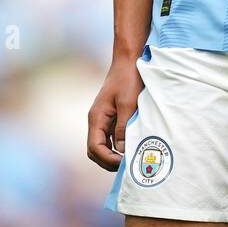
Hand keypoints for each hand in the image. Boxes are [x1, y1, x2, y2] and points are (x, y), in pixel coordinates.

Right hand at [87, 54, 144, 170]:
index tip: (125, 163)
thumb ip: (123, 127)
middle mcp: (97, 121)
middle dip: (109, 161)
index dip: (108, 159)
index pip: (94, 148)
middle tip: (129, 166)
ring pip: (104, 145)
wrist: (129, 60)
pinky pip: (112, 137)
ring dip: (115, 155)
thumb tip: (121, 151)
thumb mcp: (128, 104)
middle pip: (96, 151)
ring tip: (132, 159)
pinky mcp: (113, 117)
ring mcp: (104, 119)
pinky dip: (120, 146)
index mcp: (96, 118)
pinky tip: (133, 147)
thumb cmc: (128, 79)